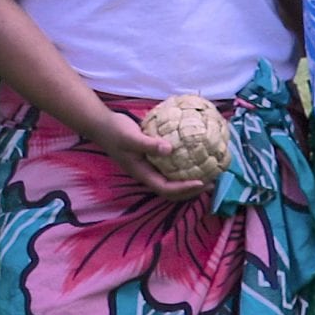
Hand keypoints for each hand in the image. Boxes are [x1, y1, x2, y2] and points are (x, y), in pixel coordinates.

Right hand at [94, 110, 211, 201]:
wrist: (103, 124)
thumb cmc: (115, 131)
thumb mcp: (130, 137)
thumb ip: (148, 144)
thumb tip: (170, 149)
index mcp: (142, 174)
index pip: (166, 188)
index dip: (184, 189)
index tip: (201, 182)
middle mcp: (148, 173)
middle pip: (172, 190)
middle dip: (192, 190)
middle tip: (212, 182)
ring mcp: (150, 166)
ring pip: (173, 180)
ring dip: (190, 179)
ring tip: (208, 173)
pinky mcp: (152, 157)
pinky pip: (171, 166)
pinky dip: (184, 165)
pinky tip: (195, 156)